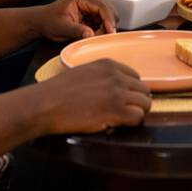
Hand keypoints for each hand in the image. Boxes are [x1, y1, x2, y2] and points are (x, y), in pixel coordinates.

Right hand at [30, 60, 151, 133]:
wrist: (45, 104)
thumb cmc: (57, 91)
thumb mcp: (83, 73)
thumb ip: (101, 77)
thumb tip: (111, 91)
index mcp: (108, 65)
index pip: (135, 77)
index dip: (131, 91)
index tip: (124, 100)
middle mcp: (116, 76)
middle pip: (144, 90)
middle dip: (138, 102)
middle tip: (126, 113)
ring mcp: (118, 93)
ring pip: (145, 103)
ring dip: (137, 113)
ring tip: (122, 120)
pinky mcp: (116, 111)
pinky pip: (138, 117)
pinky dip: (132, 123)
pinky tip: (118, 125)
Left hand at [36, 0, 117, 41]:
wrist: (42, 22)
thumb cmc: (49, 21)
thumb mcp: (62, 28)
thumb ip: (76, 31)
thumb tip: (90, 34)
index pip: (103, 7)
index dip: (108, 20)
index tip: (110, 33)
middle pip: (110, 11)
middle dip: (108, 25)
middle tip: (100, 38)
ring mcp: (93, 4)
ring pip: (109, 17)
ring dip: (105, 28)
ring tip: (94, 37)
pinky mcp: (94, 13)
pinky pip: (104, 22)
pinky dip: (102, 30)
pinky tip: (93, 35)